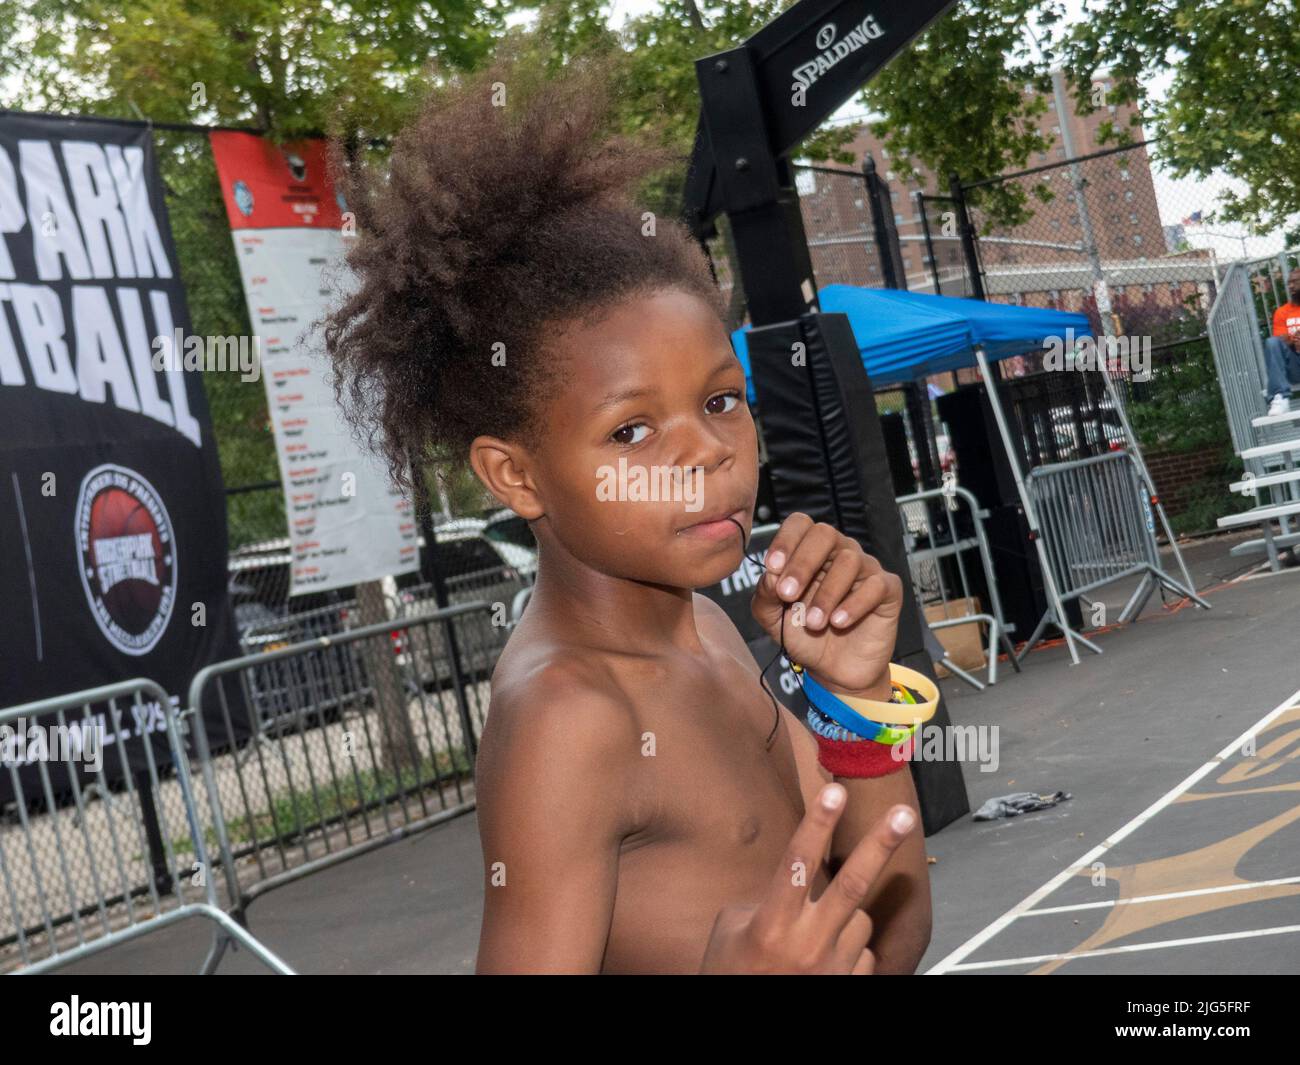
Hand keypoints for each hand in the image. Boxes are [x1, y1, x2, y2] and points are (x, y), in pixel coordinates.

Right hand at [699, 783, 916, 973]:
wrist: (744, 1029)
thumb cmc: (731, 975)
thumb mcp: (731, 931)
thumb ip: (766, 900)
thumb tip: (800, 882)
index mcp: (771, 926)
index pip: (798, 863)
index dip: (818, 824)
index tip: (836, 792)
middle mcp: (807, 946)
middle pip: (851, 885)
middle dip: (878, 846)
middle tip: (902, 815)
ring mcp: (833, 970)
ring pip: (860, 918)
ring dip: (845, 916)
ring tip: (815, 935)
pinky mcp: (850, 986)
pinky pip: (864, 952)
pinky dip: (849, 949)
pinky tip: (824, 962)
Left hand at [750, 513, 903, 698]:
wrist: (833, 669)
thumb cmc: (804, 634)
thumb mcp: (773, 616)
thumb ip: (766, 593)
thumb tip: (772, 574)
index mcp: (810, 551)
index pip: (800, 524)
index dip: (785, 540)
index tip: (772, 567)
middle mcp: (839, 553)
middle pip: (825, 534)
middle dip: (803, 563)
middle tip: (788, 594)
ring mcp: (865, 569)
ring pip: (849, 560)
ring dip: (826, 593)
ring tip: (813, 623)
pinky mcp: (887, 591)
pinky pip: (876, 585)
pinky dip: (854, 605)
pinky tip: (838, 623)